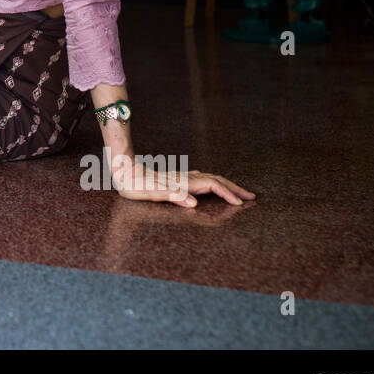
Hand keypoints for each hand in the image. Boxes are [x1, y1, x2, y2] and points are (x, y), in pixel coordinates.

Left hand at [109, 156, 254, 207]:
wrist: (122, 170)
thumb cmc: (134, 184)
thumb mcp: (150, 192)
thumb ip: (172, 196)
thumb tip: (194, 203)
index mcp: (182, 182)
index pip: (212, 186)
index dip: (227, 194)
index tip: (241, 203)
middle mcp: (185, 178)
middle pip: (216, 180)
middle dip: (234, 188)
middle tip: (252, 196)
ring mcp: (181, 177)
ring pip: (210, 179)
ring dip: (226, 185)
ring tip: (238, 193)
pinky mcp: (176, 178)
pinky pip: (202, 179)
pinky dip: (214, 184)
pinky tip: (213, 186)